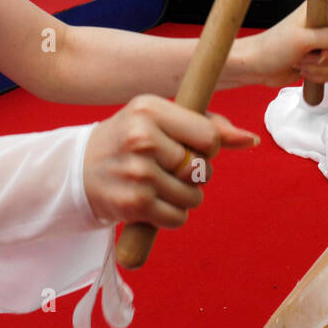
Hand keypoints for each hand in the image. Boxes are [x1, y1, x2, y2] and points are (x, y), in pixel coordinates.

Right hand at [83, 95, 257, 227]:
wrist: (77, 170)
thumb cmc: (129, 139)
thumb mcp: (160, 118)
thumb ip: (208, 125)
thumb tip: (251, 140)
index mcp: (149, 108)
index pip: (210, 136)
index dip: (206, 147)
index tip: (187, 147)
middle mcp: (142, 138)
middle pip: (203, 168)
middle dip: (194, 174)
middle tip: (167, 167)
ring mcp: (137, 172)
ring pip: (193, 196)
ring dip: (183, 197)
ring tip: (158, 185)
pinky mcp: (133, 203)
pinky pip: (178, 218)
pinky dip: (171, 216)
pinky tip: (152, 202)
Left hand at [239, 1, 327, 87]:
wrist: (257, 66)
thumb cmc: (272, 47)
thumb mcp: (304, 40)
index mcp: (322, 11)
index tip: (322, 46)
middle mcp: (325, 26)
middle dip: (327, 58)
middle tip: (306, 54)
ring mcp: (323, 44)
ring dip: (321, 68)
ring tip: (301, 61)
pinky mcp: (321, 60)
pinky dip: (320, 76)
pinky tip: (303, 71)